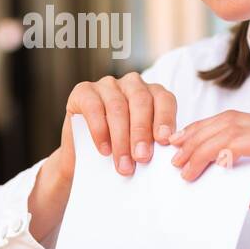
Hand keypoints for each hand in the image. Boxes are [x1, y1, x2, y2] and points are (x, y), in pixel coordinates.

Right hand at [28, 73, 177, 242]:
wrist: (83, 158)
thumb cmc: (118, 151)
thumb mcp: (139, 147)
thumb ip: (152, 144)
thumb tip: (166, 157)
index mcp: (152, 93)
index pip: (164, 99)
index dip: (165, 119)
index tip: (165, 141)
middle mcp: (131, 84)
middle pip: (141, 102)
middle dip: (141, 132)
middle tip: (142, 158)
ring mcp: (107, 85)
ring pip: (118, 107)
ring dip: (121, 138)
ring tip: (124, 164)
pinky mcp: (83, 91)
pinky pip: (94, 107)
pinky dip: (100, 130)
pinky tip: (104, 150)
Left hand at [168, 111, 249, 248]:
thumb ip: (231, 164)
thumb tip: (192, 158)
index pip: (231, 119)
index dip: (200, 129)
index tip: (176, 146)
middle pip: (231, 120)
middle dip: (196, 138)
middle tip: (176, 160)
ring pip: (237, 130)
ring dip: (205, 148)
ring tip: (186, 169)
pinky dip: (228, 152)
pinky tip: (214, 167)